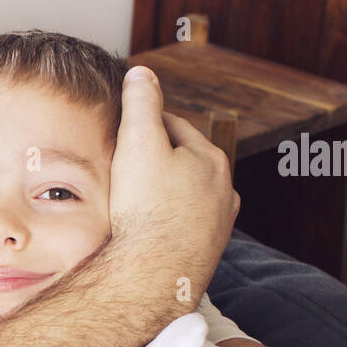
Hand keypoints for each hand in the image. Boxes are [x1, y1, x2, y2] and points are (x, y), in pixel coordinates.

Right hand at [108, 66, 238, 300]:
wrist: (154, 274)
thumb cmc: (146, 208)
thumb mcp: (138, 141)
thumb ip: (141, 103)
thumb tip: (142, 73)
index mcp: (211, 158)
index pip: (174, 128)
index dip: (144, 126)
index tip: (122, 134)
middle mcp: (224, 190)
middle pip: (184, 163)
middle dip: (159, 160)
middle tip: (125, 167)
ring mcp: (218, 224)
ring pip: (188, 196)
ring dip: (167, 193)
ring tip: (137, 200)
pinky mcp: (206, 252)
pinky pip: (185, 226)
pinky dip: (170, 222)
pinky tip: (151, 229)